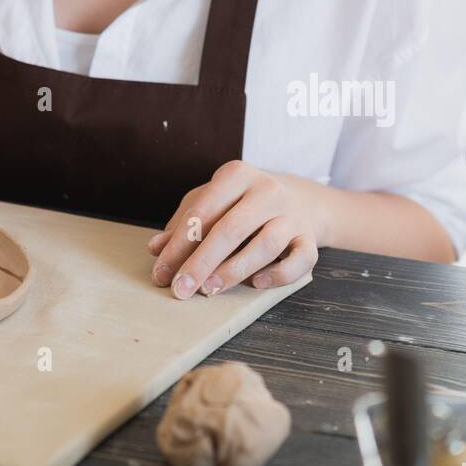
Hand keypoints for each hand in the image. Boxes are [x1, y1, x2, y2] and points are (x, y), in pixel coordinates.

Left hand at [147, 160, 322, 298]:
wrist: (302, 198)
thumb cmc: (244, 202)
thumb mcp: (213, 201)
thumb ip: (185, 222)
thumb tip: (155, 248)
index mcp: (236, 175)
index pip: (202, 211)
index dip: (178, 245)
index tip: (161, 273)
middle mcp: (266, 189)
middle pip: (231, 228)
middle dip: (201, 262)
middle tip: (180, 290)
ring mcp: (291, 213)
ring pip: (265, 244)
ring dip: (234, 270)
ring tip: (209, 290)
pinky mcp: (310, 237)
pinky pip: (301, 259)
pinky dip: (280, 273)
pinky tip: (257, 284)